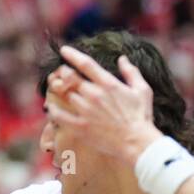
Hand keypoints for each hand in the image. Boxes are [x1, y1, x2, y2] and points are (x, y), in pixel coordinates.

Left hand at [45, 47, 160, 163]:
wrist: (137, 143)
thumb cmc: (141, 116)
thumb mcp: (142, 90)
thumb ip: (131, 72)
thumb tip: (122, 58)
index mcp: (109, 84)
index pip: (86, 64)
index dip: (72, 55)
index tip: (64, 50)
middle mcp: (94, 95)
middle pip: (70, 77)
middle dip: (63, 72)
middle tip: (62, 73)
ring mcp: (86, 111)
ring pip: (63, 94)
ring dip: (58, 89)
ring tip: (56, 88)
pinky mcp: (80, 126)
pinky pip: (58, 115)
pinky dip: (52, 109)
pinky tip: (51, 107)